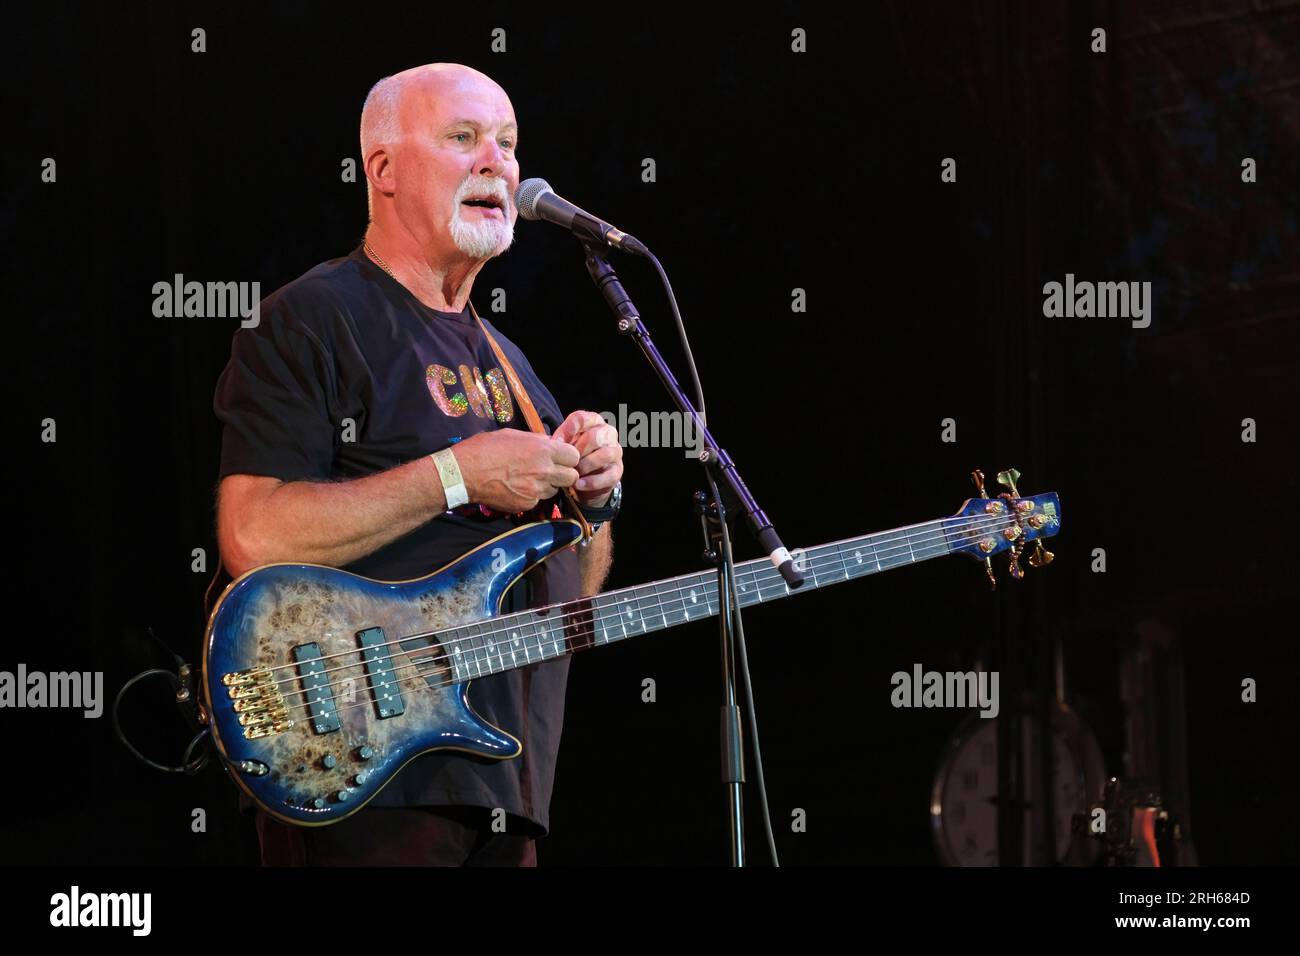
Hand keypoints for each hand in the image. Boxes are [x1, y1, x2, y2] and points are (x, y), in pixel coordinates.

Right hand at [451, 429, 579, 512]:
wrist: (464, 473)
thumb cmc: (485, 448)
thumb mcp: (513, 436)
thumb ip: (537, 441)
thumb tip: (550, 444)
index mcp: (543, 450)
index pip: (574, 456)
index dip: (568, 457)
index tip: (561, 457)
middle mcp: (544, 471)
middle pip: (571, 477)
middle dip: (565, 474)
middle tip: (552, 471)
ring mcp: (536, 490)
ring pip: (556, 490)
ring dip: (548, 485)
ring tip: (530, 479)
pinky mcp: (527, 504)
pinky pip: (538, 500)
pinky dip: (532, 495)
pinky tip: (518, 488)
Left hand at [552, 410, 623, 506]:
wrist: (587, 479)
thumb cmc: (575, 456)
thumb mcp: (567, 444)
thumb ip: (561, 439)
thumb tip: (555, 443)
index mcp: (594, 422)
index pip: (582, 418)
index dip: (567, 430)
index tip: (556, 443)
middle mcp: (608, 433)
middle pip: (595, 436)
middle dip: (578, 450)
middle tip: (566, 461)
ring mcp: (615, 452)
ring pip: (605, 455)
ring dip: (585, 465)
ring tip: (573, 474)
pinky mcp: (617, 471)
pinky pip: (608, 475)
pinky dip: (591, 481)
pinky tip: (578, 484)